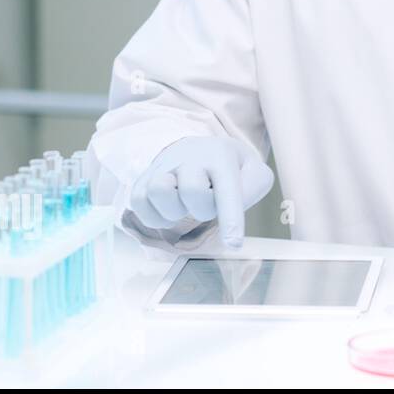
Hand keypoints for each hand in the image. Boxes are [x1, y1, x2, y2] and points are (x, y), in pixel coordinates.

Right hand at [129, 137, 273, 247]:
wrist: (200, 149)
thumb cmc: (230, 167)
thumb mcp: (254, 171)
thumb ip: (253, 188)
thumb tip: (233, 212)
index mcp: (221, 156)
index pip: (227, 189)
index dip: (231, 219)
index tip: (234, 244)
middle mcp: (190, 157)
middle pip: (192, 191)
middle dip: (204, 210)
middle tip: (207, 204)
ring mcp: (164, 166)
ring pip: (159, 191)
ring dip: (174, 211)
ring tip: (184, 207)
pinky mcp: (144, 179)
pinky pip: (139, 202)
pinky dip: (154, 216)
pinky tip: (168, 211)